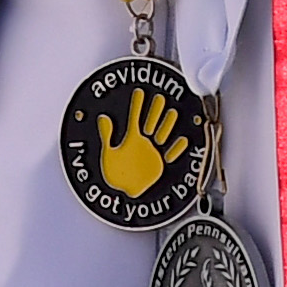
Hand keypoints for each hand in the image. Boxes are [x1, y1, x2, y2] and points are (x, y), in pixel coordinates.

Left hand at [96, 84, 188, 201]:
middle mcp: (144, 143)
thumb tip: (103, 118)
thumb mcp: (107, 154)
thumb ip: (106, 136)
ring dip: (167, 124)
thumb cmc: (116, 177)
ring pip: (163, 134)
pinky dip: (177, 147)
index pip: (134, 116)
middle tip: (161, 95)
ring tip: (173, 111)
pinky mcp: (162, 164)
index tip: (140, 91)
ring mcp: (154, 152)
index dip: (137, 103)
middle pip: (151, 121)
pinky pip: (172, 153)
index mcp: (130, 138)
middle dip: (156, 109)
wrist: (124, 195)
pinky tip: (183, 140)